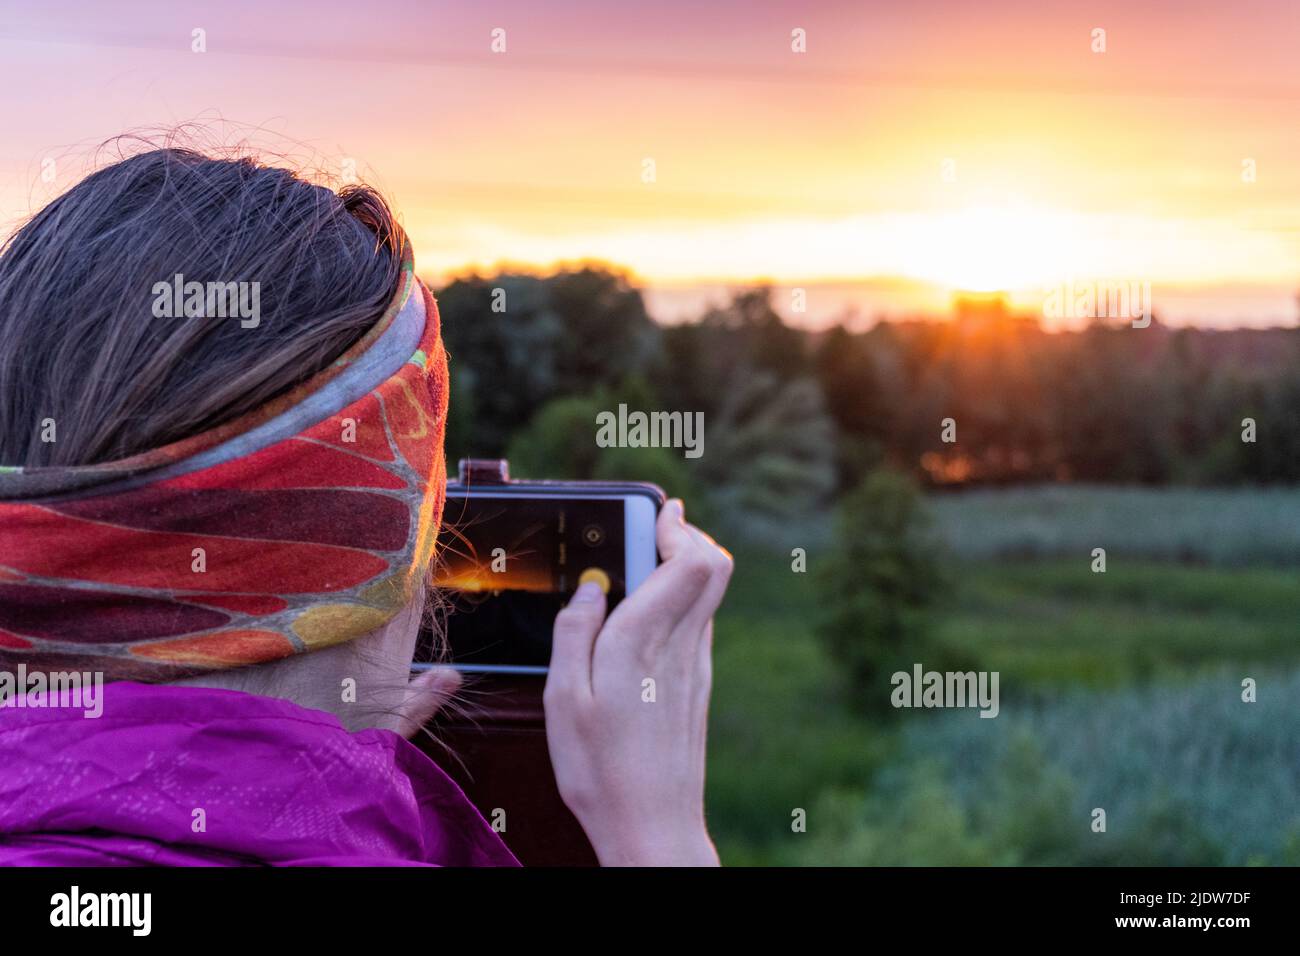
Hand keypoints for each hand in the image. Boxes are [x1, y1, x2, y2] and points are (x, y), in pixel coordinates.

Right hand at [544, 499, 731, 865]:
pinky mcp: (698, 687)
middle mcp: (683, 648)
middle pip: (714, 567)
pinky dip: (681, 599)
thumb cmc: (601, 771)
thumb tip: (590, 588)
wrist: (653, 830)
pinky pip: (701, 622)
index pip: (693, 560)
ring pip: (710, 593)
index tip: (657, 510)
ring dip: (686, 564)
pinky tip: (647, 613)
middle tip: (655, 526)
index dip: (680, 526)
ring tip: (644, 562)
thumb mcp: (564, 700)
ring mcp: (697, 668)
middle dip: (689, 534)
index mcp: (646, 641)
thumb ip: (574, 633)